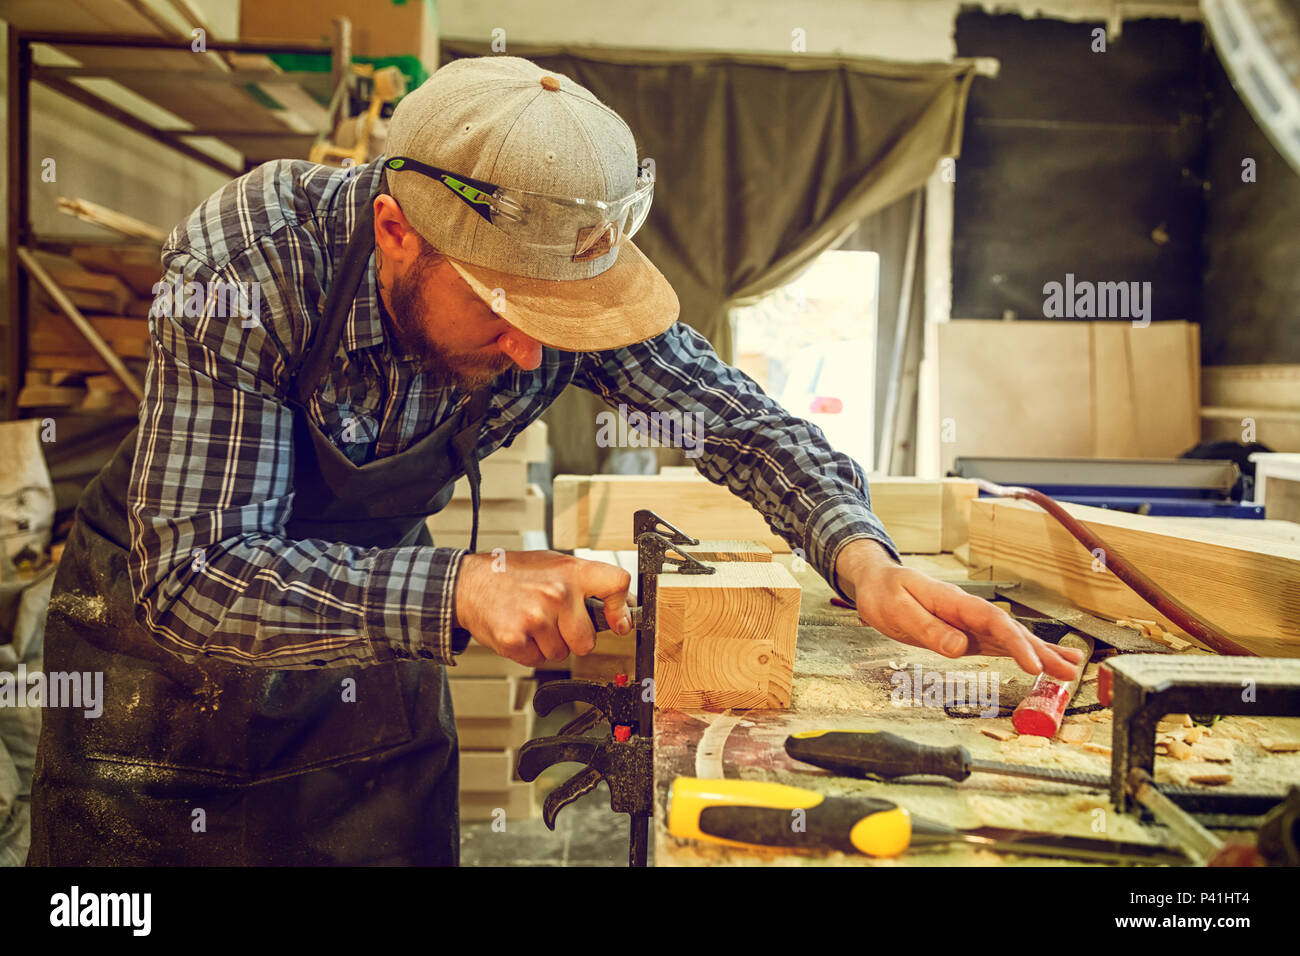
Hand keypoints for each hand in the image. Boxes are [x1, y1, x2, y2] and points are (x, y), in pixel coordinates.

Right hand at [454, 550, 632, 666]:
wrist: (470, 583)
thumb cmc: (514, 574)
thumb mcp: (555, 566)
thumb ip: (588, 583)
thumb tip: (623, 606)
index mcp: (570, 572)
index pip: (616, 583)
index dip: (622, 608)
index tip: (620, 623)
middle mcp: (556, 593)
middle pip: (587, 641)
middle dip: (572, 637)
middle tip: (553, 620)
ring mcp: (535, 617)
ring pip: (561, 653)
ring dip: (547, 644)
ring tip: (531, 621)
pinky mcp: (515, 639)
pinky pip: (537, 660)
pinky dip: (528, 651)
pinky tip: (519, 630)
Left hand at [834, 539, 1083, 679]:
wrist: (877, 582)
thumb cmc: (884, 592)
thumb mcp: (897, 610)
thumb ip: (928, 628)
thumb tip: (959, 649)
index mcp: (954, 602)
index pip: (992, 622)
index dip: (1016, 644)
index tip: (1034, 666)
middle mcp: (967, 611)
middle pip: (1010, 630)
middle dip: (1042, 651)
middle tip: (1071, 671)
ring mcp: (969, 623)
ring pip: (1009, 638)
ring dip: (1040, 652)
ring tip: (1071, 668)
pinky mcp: (966, 634)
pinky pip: (997, 645)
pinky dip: (1020, 654)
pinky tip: (1040, 665)